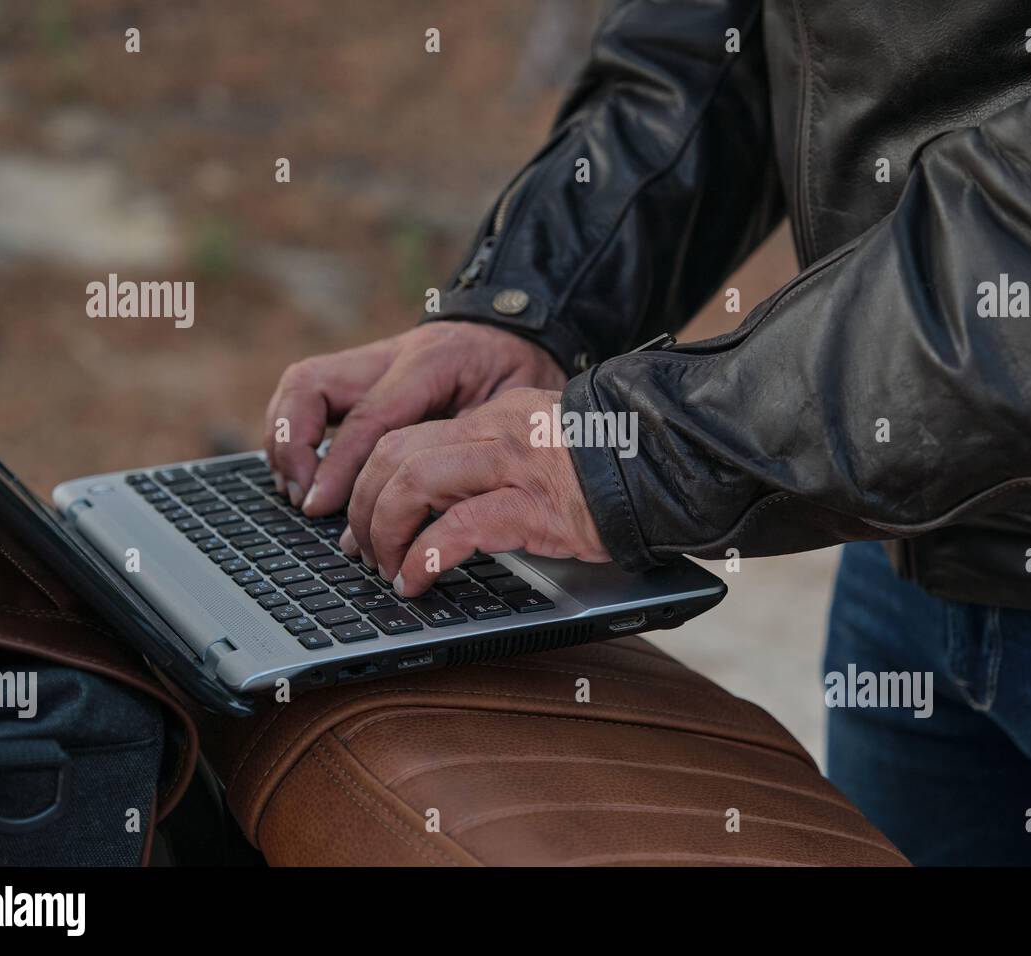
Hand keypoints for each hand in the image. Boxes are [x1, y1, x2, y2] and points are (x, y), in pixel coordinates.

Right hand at [263, 322, 566, 513]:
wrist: (522, 335)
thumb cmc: (524, 378)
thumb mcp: (515, 413)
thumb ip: (467, 453)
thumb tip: (428, 517)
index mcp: (432, 362)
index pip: (369, 417)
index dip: (337, 466)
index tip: (317, 507)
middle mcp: (392, 355)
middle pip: (311, 384)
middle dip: (293, 442)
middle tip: (304, 495)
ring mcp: (372, 361)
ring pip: (301, 384)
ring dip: (285, 437)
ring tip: (296, 488)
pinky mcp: (363, 374)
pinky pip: (310, 394)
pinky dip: (295, 431)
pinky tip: (304, 472)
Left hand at [340, 387, 609, 595]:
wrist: (671, 467)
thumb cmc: (611, 471)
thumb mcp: (544, 450)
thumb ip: (499, 463)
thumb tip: (445, 508)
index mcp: (495, 416)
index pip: (407, 436)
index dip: (368, 482)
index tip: (359, 522)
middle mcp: (497, 430)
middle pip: (396, 455)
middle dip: (364, 508)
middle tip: (363, 552)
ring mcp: (515, 465)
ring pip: (414, 481)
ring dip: (385, 532)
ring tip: (388, 570)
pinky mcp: (536, 506)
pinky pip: (460, 526)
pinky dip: (426, 556)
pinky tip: (419, 581)